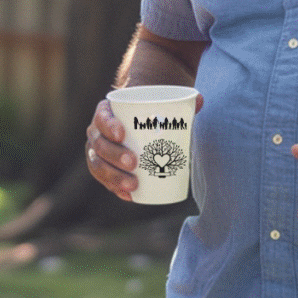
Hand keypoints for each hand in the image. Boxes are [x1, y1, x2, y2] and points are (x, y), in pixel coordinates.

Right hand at [86, 92, 205, 199]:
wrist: (139, 120)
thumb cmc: (150, 111)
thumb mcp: (161, 103)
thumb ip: (179, 101)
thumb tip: (200, 101)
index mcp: (107, 112)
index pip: (102, 117)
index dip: (108, 126)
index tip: (122, 134)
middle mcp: (97, 131)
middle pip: (99, 144)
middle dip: (114, 155)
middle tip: (133, 162)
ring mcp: (98, 151)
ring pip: (98, 164)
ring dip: (113, 176)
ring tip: (133, 184)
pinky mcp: (104, 167)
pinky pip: (104, 180)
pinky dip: (114, 188)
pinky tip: (128, 195)